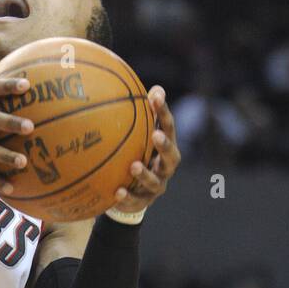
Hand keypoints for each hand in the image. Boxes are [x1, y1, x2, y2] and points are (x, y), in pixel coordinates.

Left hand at [110, 86, 180, 214]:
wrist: (131, 196)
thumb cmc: (136, 158)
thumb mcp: (138, 138)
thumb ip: (141, 117)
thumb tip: (141, 84)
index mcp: (166, 148)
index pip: (168, 127)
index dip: (163, 112)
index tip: (155, 97)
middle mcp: (166, 167)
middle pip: (172, 156)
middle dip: (165, 146)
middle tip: (156, 135)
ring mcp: (156, 187)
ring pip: (155, 181)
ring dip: (145, 173)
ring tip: (134, 166)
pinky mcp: (143, 203)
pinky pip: (136, 200)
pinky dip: (127, 197)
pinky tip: (117, 192)